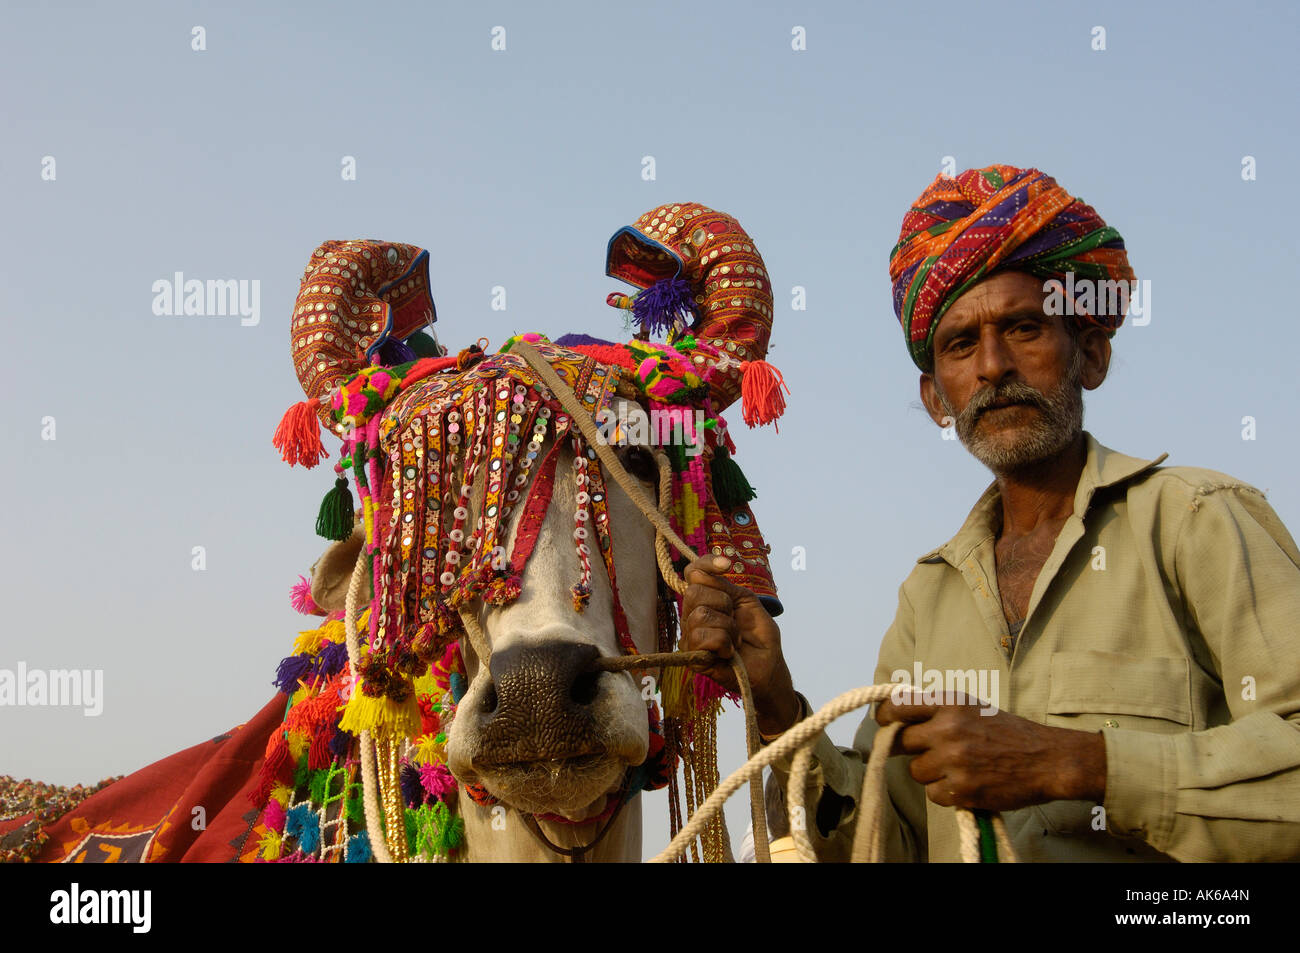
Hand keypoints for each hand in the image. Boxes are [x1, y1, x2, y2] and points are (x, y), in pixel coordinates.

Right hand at [678, 555, 800, 735]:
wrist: (768, 667)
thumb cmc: (759, 637)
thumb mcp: (747, 602)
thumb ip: (726, 586)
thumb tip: (703, 572)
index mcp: (707, 598)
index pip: (693, 572)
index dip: (706, 564)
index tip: (726, 565)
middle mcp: (693, 614)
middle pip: (694, 591)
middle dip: (723, 603)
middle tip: (735, 620)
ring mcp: (690, 635)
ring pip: (699, 615)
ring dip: (727, 628)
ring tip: (735, 640)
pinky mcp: (691, 655)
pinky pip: (700, 637)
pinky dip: (723, 643)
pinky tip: (729, 652)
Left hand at [875, 689, 1106, 810]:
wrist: (1047, 759)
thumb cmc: (1008, 732)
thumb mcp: (972, 707)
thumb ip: (937, 710)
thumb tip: (895, 717)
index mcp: (951, 703)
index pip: (898, 706)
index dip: (885, 716)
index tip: (884, 723)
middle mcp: (949, 729)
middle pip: (902, 742)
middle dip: (911, 748)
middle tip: (929, 751)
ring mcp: (955, 761)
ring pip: (916, 771)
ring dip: (930, 773)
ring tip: (958, 767)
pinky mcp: (962, 789)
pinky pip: (933, 794)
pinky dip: (946, 793)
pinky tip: (967, 783)